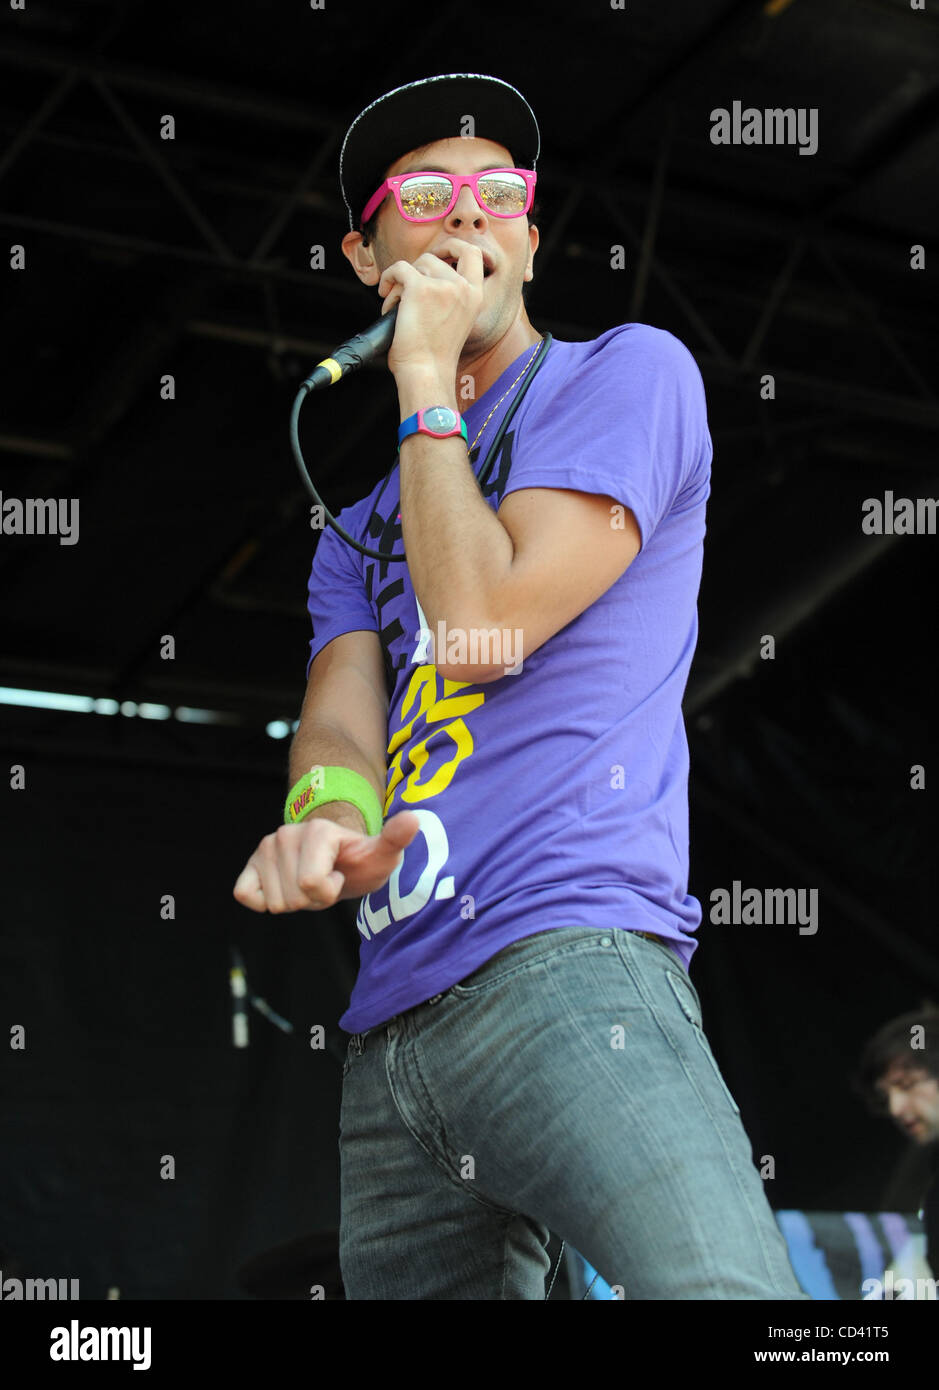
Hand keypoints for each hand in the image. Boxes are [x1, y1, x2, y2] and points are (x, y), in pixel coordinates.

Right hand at [233, 810, 420, 912]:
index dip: (330, 891)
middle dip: (313, 899)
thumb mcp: (383, 853)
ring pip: (275, 902)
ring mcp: (266, 848)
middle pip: (295, 897)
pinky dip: (264, 900)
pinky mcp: (250, 865)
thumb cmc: (360, 860)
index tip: (339, 876)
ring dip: (295, 900)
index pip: (313, 885)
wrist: (338, 859)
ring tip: (309, 882)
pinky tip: (283, 887)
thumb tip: (413, 820)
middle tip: (324, 881)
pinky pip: (246, 895)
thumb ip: (395, 838)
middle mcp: (287, 834)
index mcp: (318, 831)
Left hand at [379, 238, 483, 378]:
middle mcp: (462, 287)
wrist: (426, 372)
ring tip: (398, 306)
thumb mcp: (456, 320)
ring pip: (414, 264)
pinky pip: (398, 269)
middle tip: (407, 281)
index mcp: (476, 295)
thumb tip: (426, 273)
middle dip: (418, 265)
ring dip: (401, 282)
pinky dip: (388, 279)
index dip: (453, 246)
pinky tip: (386, 296)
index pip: (472, 253)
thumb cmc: (435, 355)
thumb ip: (450, 296)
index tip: (438, 254)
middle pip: (435, 256)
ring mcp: (441, 285)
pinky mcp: (419, 287)